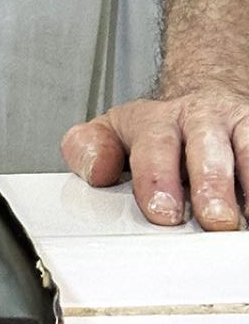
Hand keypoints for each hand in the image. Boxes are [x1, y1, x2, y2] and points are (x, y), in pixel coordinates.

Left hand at [62, 90, 248, 230]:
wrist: (202, 105)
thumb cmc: (158, 135)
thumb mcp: (114, 134)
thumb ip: (90, 149)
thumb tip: (95, 170)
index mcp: (155, 121)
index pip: (152, 144)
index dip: (156, 177)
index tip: (160, 211)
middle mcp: (200, 119)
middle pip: (205, 143)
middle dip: (210, 181)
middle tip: (213, 219)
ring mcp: (237, 127)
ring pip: (247, 146)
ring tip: (246, 218)